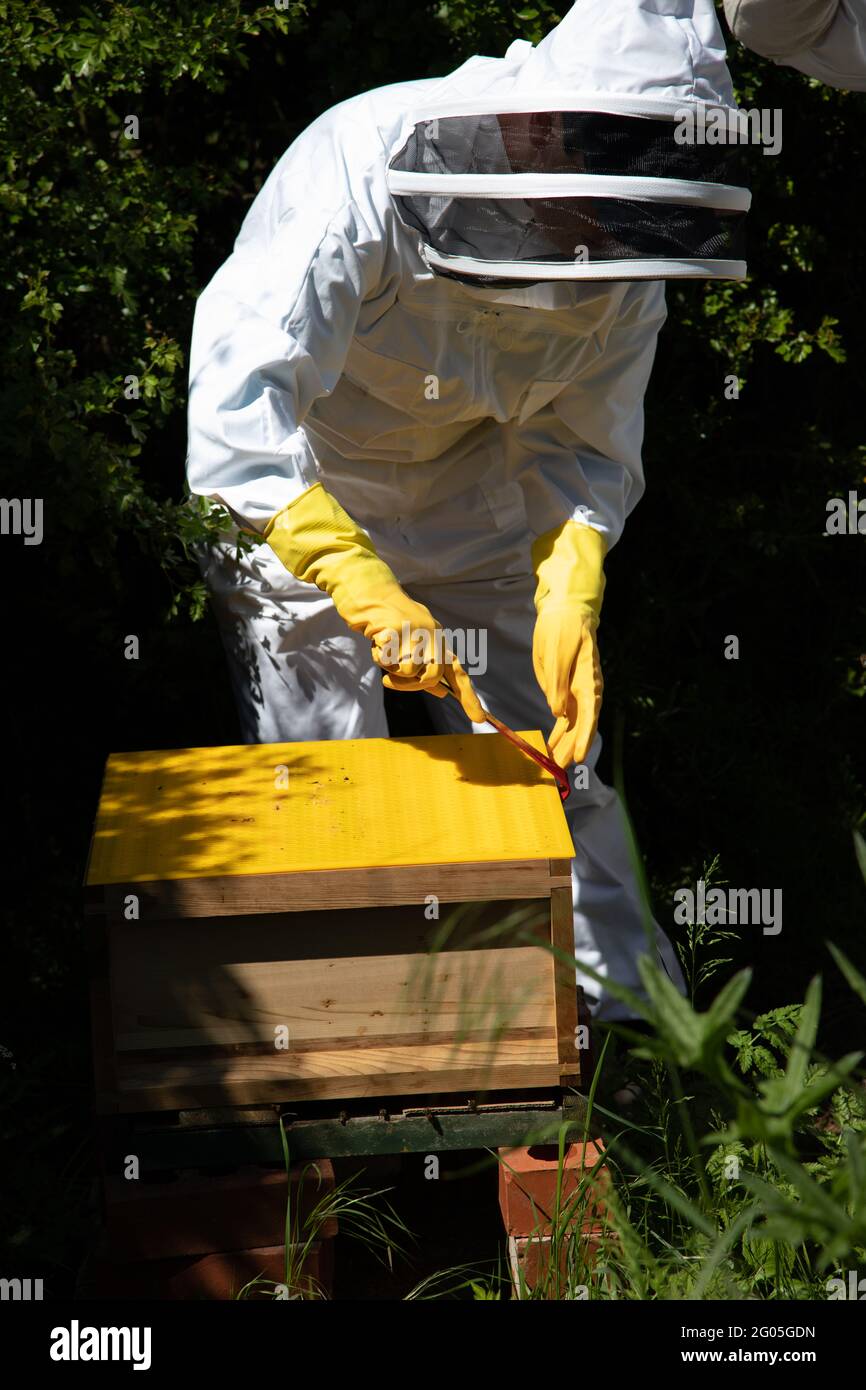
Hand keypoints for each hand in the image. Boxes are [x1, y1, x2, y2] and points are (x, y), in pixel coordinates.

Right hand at [365, 589, 485, 724]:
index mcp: (438, 639)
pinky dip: (377, 656)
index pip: (457, 671)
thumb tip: (443, 693)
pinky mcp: (395, 629)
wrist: (370, 593)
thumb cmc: (389, 622)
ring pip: (407, 671)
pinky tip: (376, 640)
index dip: (469, 696)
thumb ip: (427, 667)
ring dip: (390, 669)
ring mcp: (415, 631)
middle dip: (411, 685)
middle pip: (432, 676)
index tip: (480, 719)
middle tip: (390, 681)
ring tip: (382, 650)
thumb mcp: (412, 644)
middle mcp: (432, 634)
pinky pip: (385, 660)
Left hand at [531, 520, 606, 768]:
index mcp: (587, 680)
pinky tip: (552, 744)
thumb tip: (558, 711)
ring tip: (553, 764)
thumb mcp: (555, 652)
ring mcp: (577, 691)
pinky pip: (565, 716)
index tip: (578, 757)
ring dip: (564, 743)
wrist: (565, 612)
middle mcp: (586, 689)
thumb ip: (557, 683)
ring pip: (573, 723)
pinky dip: (559, 730)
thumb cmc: (562, 628)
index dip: (583, 737)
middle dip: (571, 747)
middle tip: (559, 769)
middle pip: (582, 724)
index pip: (589, 714)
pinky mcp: (567, 690)